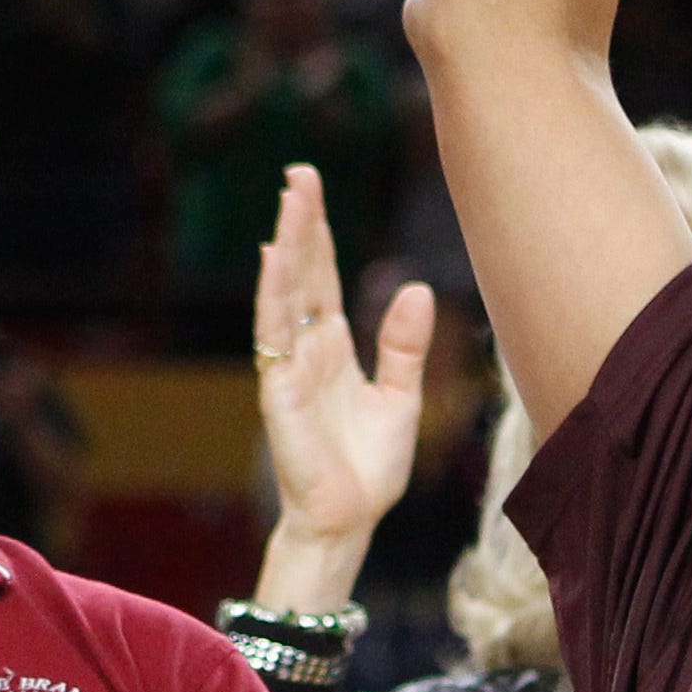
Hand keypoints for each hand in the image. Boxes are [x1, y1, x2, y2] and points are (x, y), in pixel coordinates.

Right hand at [253, 167, 436, 606]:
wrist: (350, 519)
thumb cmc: (369, 466)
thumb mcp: (402, 396)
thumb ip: (405, 345)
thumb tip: (417, 289)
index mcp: (333, 347)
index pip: (323, 277)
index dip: (318, 233)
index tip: (311, 188)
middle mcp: (306, 349)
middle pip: (301, 273)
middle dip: (300, 223)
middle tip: (298, 171)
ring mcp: (289, 367)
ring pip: (285, 293)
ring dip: (287, 246)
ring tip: (290, 199)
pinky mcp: (280, 390)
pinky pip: (274, 334)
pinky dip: (274, 296)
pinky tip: (274, 259)